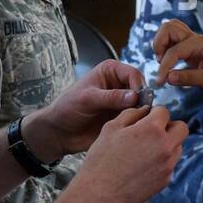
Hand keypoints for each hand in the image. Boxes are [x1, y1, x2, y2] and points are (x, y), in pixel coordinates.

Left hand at [27, 59, 145, 159]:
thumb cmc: (67, 108)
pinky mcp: (122, 117)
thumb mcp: (87, 99)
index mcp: (110, 71)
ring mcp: (122, 102)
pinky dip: (136, 124)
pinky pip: (136, 120)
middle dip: (142, 102)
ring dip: (140, 115)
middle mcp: (119, 84)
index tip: (136, 101)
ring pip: (142, 106)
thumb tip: (135, 96)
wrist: (60, 131)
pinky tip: (130, 131)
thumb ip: (111, 97)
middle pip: (142, 90)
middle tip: (138, 115)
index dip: (138, 87)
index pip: (133, 74)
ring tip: (132, 124)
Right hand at [72, 105, 188, 202]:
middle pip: (181, 128)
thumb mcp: (111, 128)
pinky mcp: (166, 180)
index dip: (153, 112)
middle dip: (169, 126)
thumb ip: (131, 114)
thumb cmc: (101, 159)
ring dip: (167, 143)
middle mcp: (166, 146)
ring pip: (178, 147)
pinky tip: (143, 165)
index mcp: (152, 129)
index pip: (164, 111)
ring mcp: (168, 165)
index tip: (145, 118)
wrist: (100, 194)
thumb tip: (144, 110)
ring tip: (146, 149)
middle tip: (152, 131)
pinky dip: (161, 161)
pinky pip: (170, 164)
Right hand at [153, 20, 202, 91]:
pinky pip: (173, 38)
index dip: (163, 67)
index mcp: (199, 44)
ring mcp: (192, 40)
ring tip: (164, 62)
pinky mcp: (190, 46)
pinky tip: (169, 63)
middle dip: (158, 45)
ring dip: (161, 44)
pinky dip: (166, 47)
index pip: (173, 51)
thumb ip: (187, 78)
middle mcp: (194, 38)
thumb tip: (167, 78)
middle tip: (161, 64)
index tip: (160, 82)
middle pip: (167, 28)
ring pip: (169, 29)